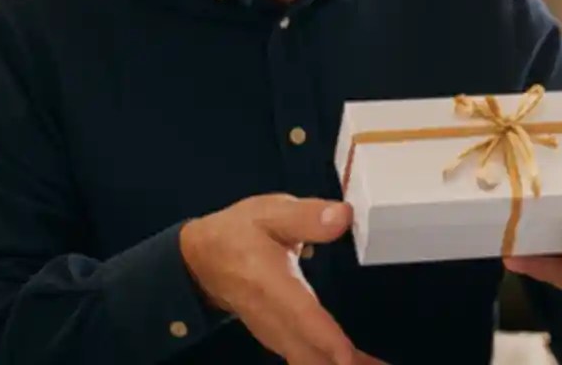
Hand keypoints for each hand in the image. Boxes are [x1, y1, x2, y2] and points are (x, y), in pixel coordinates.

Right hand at [180, 194, 384, 364]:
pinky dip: (330, 364)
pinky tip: (361, 364)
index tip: (347, 358)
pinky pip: (306, 359)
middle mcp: (274, 316)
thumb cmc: (239, 233)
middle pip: (309, 353)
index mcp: (273, 283)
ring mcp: (275, 333)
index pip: (302, 315)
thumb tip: (344, 217)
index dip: (326, 338)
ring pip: (308, 361)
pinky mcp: (280, 339)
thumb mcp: (270, 212)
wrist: (200, 260)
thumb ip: (307, 216)